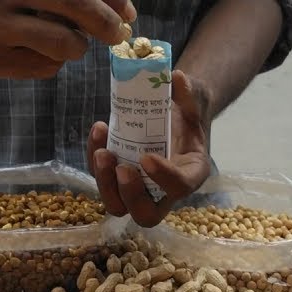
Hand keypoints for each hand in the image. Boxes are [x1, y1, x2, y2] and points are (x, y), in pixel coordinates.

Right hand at [0, 0, 134, 79]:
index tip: (128, 12)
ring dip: (76, 47)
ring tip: (68, 44)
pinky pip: (45, 68)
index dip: (111, 0)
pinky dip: (52, 63)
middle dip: (106, 23)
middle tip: (116, 33)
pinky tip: (35, 53)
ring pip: (64, 44)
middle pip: (75, 5)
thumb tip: (122, 10)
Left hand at [87, 70, 211, 227]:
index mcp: (190, 175)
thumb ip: (189, 95)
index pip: (179, 187)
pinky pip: (104, 179)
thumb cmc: (187, 116)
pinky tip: (99, 131)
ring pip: (118, 205)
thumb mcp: (194, 103)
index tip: (147, 157)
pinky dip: (96, 159)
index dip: (163, 177)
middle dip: (129, 194)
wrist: (175, 119)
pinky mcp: (119, 180)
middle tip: (120, 166)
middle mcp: (165, 192)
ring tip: (101, 150)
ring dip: (105, 182)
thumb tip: (177, 77)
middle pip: (145, 214)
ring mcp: (140, 190)